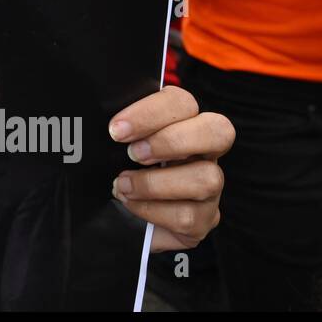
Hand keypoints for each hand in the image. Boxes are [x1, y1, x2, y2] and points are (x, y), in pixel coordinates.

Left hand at [108, 85, 233, 251]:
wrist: (113, 213)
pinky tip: (131, 205)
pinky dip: (153, 211)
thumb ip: (118, 129)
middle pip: (219, 131)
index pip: (182, 102)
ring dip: (156, 184)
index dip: (151, 114)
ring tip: (122, 186)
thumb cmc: (114, 168)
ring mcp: (209, 185)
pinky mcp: (204, 219)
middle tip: (132, 154)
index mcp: (181, 121)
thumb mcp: (113, 144)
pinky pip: (189, 216)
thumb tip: (103, 122)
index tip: (116, 130)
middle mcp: (203, 150)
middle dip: (172, 142)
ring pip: (207, 179)